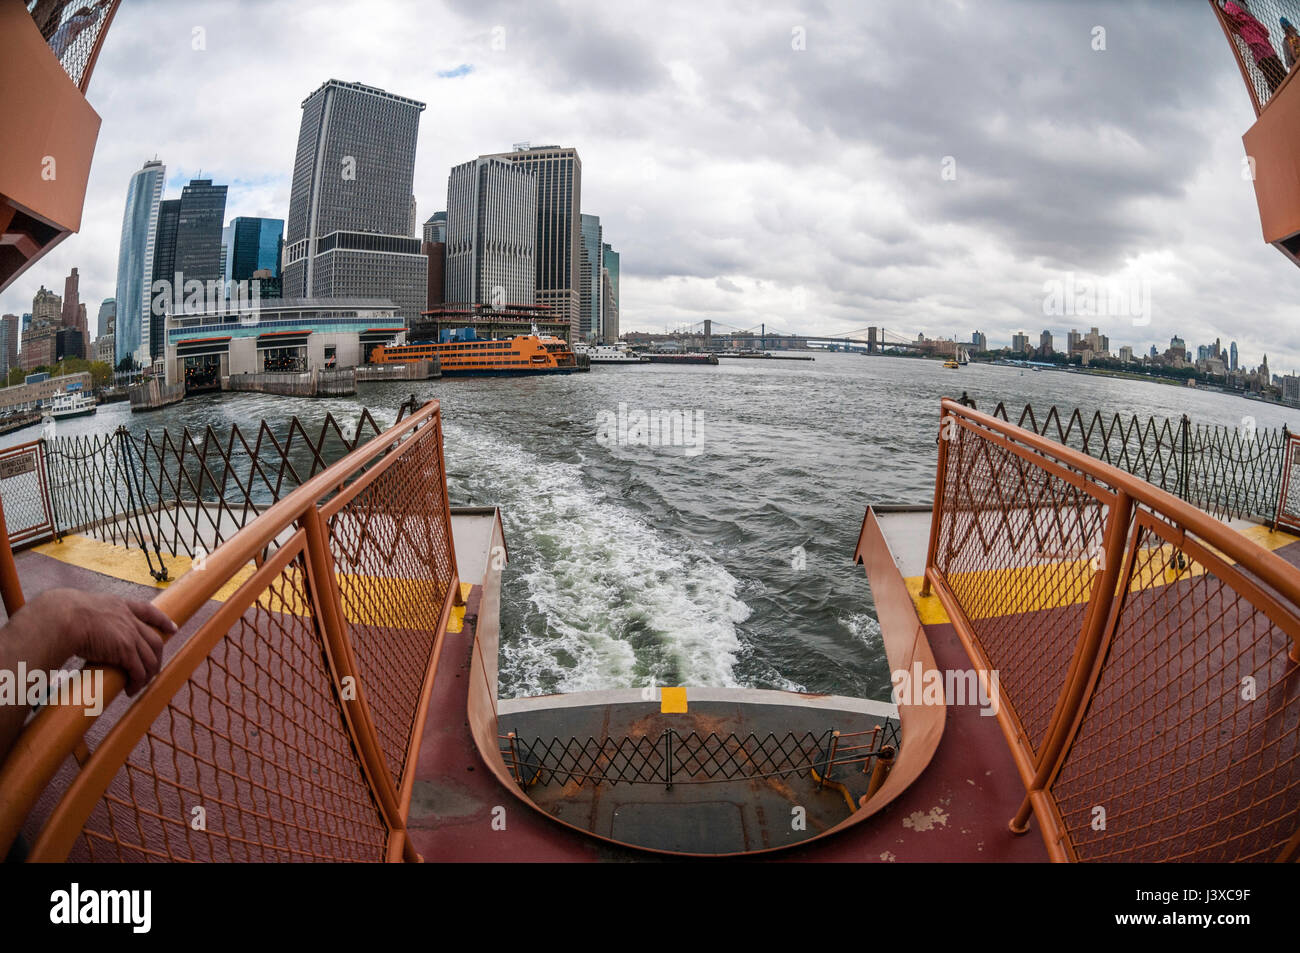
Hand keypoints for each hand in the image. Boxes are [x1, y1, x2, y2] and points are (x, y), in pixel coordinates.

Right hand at [25, 589, 176, 695]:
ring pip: (150, 658)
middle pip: (154, 640)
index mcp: (120, 605)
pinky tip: (131, 689)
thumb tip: (80, 631)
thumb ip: (91, 618)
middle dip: (157, 657)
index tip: (172, 629)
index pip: (149, 611)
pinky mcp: (125, 650)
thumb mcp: (84, 608)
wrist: (63, 617)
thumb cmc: (63, 615)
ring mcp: (130, 634)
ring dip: (148, 674)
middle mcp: (129, 619)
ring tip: (140, 685)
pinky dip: (138, 682)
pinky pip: (139, 670)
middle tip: (153, 670)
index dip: (162, 621)